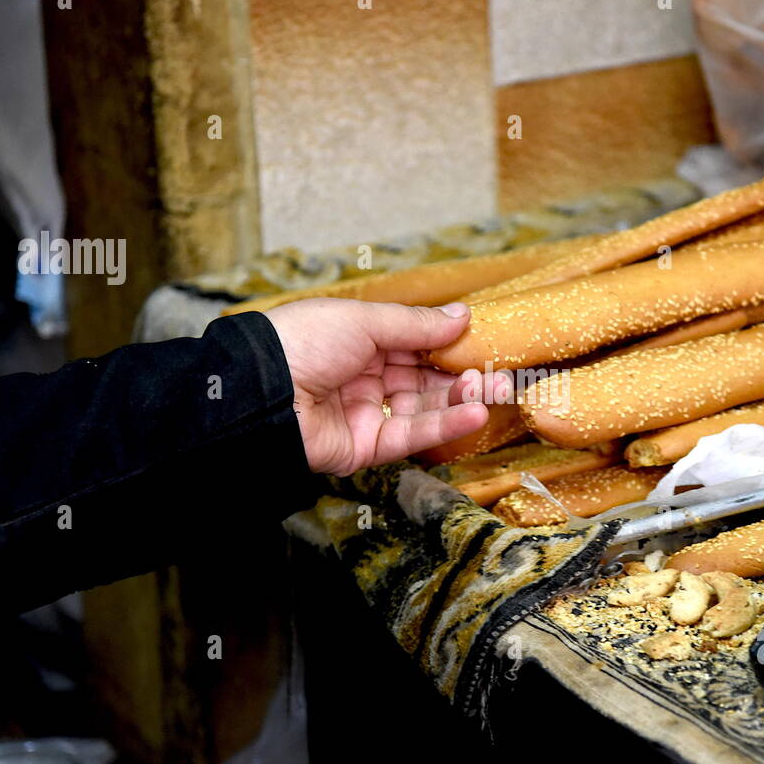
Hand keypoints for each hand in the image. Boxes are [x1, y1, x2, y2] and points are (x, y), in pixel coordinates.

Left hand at [263, 298, 499, 475]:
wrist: (260, 392)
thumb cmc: (303, 342)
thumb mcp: (363, 321)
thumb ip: (416, 324)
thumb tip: (462, 315)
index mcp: (359, 342)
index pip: (415, 344)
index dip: (450, 344)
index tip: (486, 343)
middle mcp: (365, 378)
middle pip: (425, 379)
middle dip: (464, 377)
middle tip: (502, 374)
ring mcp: (366, 414)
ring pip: (424, 409)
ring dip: (460, 401)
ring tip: (493, 391)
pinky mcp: (366, 448)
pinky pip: (411, 437)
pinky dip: (445, 426)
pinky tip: (474, 413)